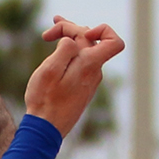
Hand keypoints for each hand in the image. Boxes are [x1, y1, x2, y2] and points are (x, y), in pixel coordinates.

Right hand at [23, 15, 123, 137]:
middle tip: (48, 32)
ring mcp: (89, 80)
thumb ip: (64, 49)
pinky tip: (54, 54)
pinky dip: (69, 55)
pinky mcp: (82, 86)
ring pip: (84, 52)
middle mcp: (94, 72)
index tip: (78, 34)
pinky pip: (80, 63)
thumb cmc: (45, 100)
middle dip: (70, 31)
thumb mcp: (50, 70)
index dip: (101, 30)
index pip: (113, 41)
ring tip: (48, 35)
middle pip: (90, 41)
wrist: (46, 129)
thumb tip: (72, 39)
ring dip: (69, 41)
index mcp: (89, 66)